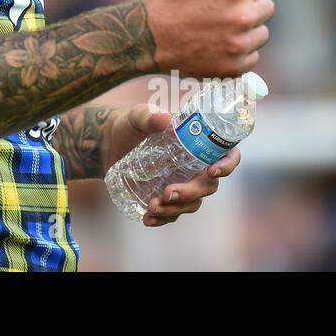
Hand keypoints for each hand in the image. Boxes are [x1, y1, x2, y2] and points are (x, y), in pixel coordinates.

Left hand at [103, 104, 240, 225]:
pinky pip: (172, 213)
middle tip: (168, 192)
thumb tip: (164, 118)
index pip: (226, 155)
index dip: (227, 165)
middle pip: (208, 186)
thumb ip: (148, 116)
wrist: (107, 143)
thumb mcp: (137, 117)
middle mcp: (195, 167)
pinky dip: (162, 219)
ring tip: (152, 206)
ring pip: (192, 203)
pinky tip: (148, 219)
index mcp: (198, 143)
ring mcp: (182, 184)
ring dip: (175, 208)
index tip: (212, 171)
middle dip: (191, 192)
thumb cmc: (129, 124)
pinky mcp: (166, 198)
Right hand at [144, 0, 273, 77]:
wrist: (151, 37)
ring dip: (246, 30)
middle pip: (266, 9)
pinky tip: (217, 44)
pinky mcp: (235, 67)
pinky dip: (239, 52)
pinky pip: (252, 57)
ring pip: (261, 34)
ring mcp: (240, 45)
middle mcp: (244, 18)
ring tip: (218, 27)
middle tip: (219, 9)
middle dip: (248, 6)